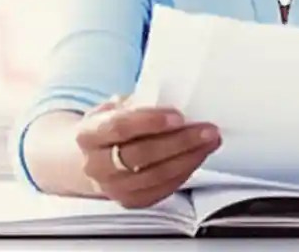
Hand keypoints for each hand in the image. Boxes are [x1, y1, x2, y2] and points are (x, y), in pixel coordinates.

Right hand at [75, 97, 220, 208]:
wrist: (89, 159)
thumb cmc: (109, 127)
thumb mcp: (115, 107)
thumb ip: (137, 104)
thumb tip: (173, 97)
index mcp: (89, 134)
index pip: (119, 127)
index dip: (150, 121)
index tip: (178, 115)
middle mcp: (96, 165)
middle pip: (140, 155)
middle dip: (179, 141)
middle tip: (206, 130)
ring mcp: (113, 187)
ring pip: (155, 175)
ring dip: (188, 158)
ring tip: (210, 141)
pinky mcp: (131, 200)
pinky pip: (162, 189)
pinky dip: (184, 172)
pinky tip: (198, 156)